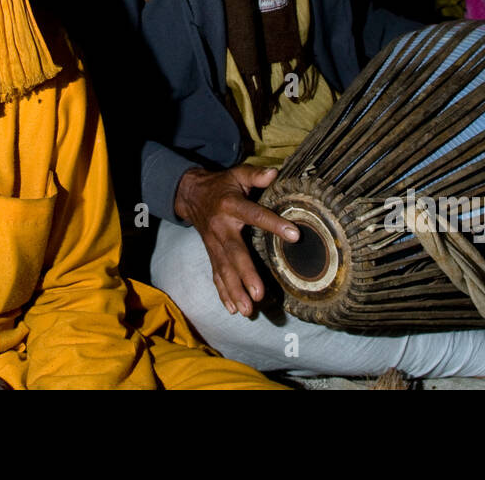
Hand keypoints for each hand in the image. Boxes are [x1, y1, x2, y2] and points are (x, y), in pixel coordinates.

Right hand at [173, 165, 299, 316]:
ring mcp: (214, 245)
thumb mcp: (237, 174)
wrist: (190, 194)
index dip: (274, 224)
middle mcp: (221, 228)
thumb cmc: (222, 185)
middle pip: (234, 254)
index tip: (294, 235)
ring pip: (224, 270)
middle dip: (246, 275)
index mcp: (231, 206)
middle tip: (259, 294)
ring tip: (247, 310)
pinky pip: (216, 275)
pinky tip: (233, 309)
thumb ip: (255, 175)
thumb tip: (274, 173)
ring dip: (235, 291)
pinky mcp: (211, 254)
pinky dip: (223, 293)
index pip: (255, 215)